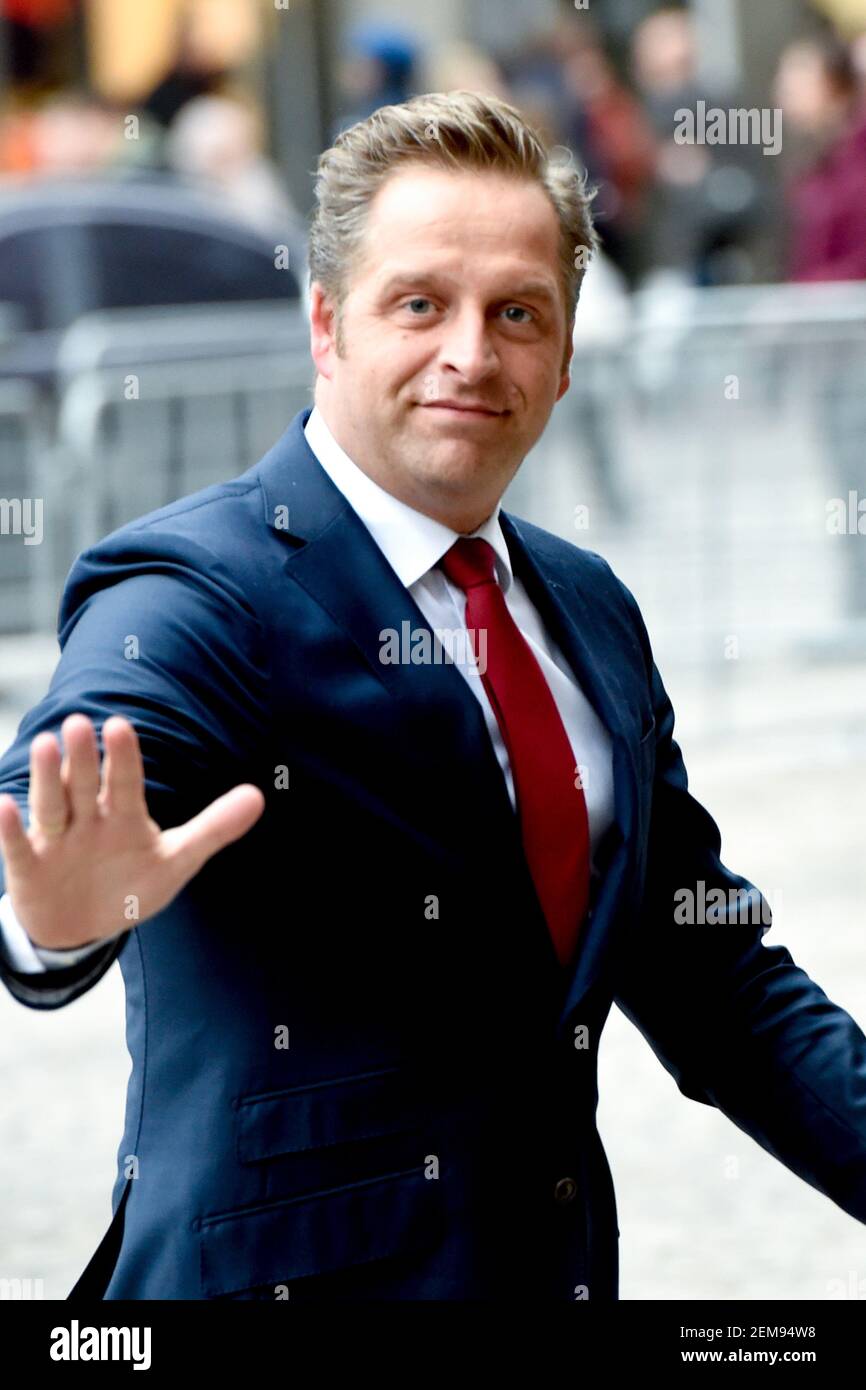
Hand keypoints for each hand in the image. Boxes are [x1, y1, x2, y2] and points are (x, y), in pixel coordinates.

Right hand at [0, 714, 264, 949]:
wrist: (82, 929)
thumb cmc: (130, 883)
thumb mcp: (176, 860)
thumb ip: (214, 828)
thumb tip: (259, 796)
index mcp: (123, 815)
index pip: (125, 783)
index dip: (123, 757)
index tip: (121, 724)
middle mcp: (87, 820)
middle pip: (85, 785)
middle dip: (82, 758)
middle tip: (78, 723)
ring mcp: (56, 843)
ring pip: (51, 806)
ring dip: (46, 777)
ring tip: (44, 743)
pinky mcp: (29, 868)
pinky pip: (18, 846)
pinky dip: (9, 829)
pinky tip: (3, 805)